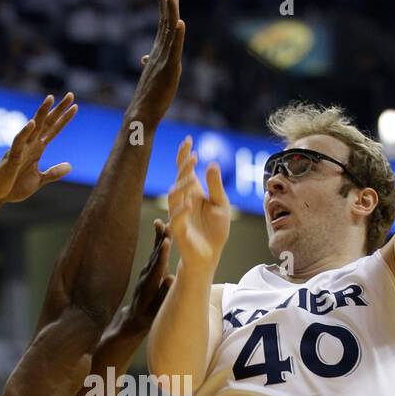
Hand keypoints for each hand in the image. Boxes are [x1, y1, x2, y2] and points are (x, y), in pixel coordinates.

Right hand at [0, 92, 77, 205]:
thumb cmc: (14, 187)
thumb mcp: (39, 180)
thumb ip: (53, 173)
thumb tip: (70, 166)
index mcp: (36, 149)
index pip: (53, 130)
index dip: (63, 119)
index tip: (75, 107)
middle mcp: (29, 144)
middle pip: (46, 123)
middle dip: (58, 109)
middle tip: (71, 95)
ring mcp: (20, 149)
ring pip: (32, 127)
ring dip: (41, 112)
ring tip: (50, 98)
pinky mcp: (11, 157)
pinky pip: (18, 142)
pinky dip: (25, 132)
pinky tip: (32, 123)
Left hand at [122, 220, 173, 333]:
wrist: (135, 318)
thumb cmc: (149, 316)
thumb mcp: (156, 309)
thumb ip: (163, 293)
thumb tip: (170, 279)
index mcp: (150, 285)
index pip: (157, 267)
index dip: (162, 254)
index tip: (167, 241)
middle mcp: (146, 276)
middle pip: (154, 255)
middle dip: (159, 240)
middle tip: (164, 225)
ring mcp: (146, 272)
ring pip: (153, 252)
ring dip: (158, 237)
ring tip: (162, 223)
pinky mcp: (148, 270)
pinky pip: (154, 253)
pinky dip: (158, 242)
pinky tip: (162, 231)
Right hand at [128, 0, 185, 129]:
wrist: (141, 114)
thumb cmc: (147, 99)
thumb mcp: (153, 76)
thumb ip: (151, 63)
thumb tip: (144, 57)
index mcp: (158, 52)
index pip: (164, 24)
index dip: (165, 6)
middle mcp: (160, 51)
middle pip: (167, 20)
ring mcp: (163, 59)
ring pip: (168, 31)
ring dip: (171, 11)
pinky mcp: (168, 70)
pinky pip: (174, 50)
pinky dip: (177, 36)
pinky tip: (180, 23)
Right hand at [167, 136, 230, 268]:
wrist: (209, 255)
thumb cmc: (215, 230)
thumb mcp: (221, 205)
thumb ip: (216, 186)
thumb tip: (212, 163)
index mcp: (193, 192)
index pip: (185, 170)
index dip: (185, 155)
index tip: (188, 139)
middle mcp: (183, 201)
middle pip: (179, 179)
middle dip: (183, 167)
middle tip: (193, 155)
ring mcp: (179, 215)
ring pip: (173, 196)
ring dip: (182, 185)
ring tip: (192, 177)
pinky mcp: (179, 230)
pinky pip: (176, 218)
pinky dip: (182, 210)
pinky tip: (191, 202)